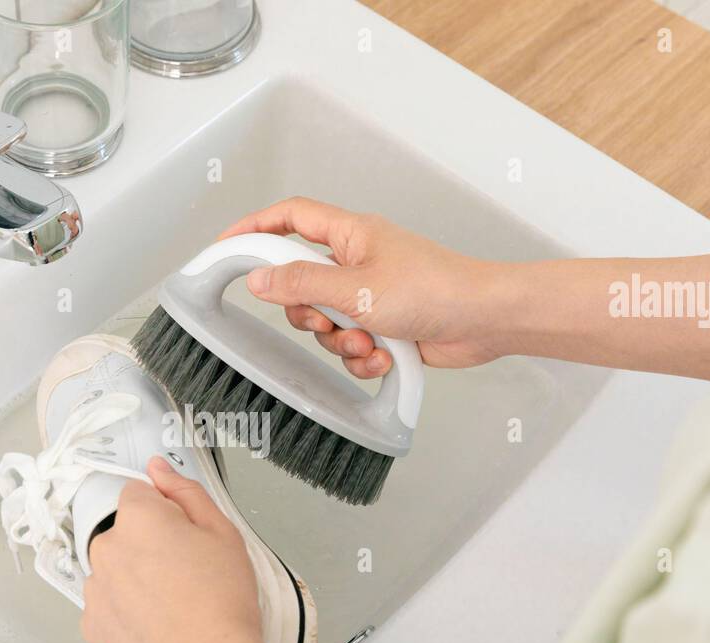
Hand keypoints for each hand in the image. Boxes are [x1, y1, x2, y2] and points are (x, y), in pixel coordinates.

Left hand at [80, 456, 268, 642]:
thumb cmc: (223, 601)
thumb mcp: (222, 532)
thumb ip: (185, 492)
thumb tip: (157, 468)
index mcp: (137, 519)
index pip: (140, 496)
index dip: (168, 515)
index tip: (187, 539)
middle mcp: (106, 550)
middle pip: (125, 535)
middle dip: (149, 548)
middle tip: (187, 576)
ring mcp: (95, 591)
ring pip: (115, 573)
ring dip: (135, 582)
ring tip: (174, 608)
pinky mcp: (93, 627)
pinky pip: (108, 608)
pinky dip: (126, 615)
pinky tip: (157, 629)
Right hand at [219, 197, 504, 376]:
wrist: (483, 321)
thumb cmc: (434, 290)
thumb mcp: (355, 289)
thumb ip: (302, 283)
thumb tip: (260, 279)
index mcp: (350, 235)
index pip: (290, 217)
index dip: (255, 227)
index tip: (226, 245)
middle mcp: (357, 262)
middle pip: (301, 282)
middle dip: (308, 313)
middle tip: (324, 321)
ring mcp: (371, 295)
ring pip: (326, 322)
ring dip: (339, 342)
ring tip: (366, 342)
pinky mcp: (384, 325)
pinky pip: (351, 345)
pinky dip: (362, 357)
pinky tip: (382, 358)